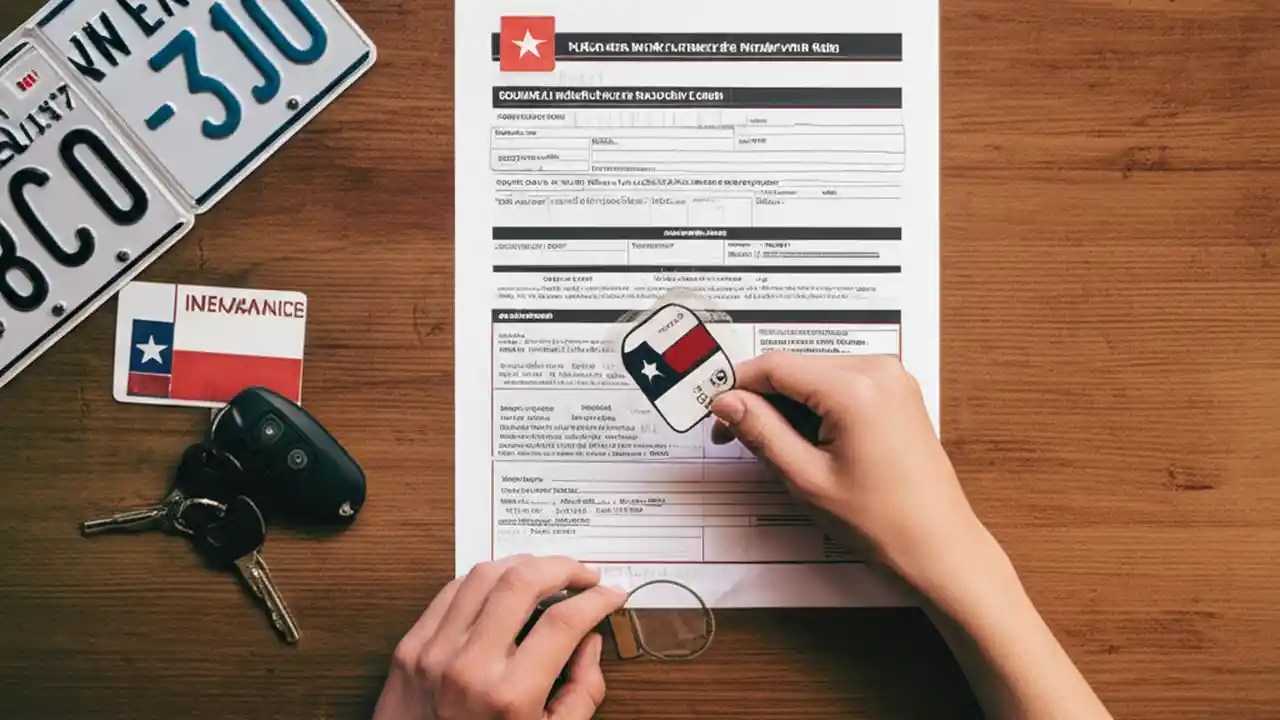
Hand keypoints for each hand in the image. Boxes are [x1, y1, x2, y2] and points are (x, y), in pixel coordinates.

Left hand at [373, 555, 625, 719]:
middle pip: (522, 582)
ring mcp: (433, 653)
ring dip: (523, 564)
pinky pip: (450, 592)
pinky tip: (502, 586)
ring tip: (546, 573)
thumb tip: (590, 640)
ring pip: (483, 575)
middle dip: (562, 567)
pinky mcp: (409, 648)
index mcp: (510, 696)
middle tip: (583, 575)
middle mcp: (469, 667)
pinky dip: (483, 579)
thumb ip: (582, 692)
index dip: (596, 600)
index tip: (611, 594)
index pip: (563, 623)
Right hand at [709, 352, 982, 597]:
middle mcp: (877, 370)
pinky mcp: (895, 393)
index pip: (776, 366)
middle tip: (734, 436)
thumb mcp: (806, 478)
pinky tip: (807, 443)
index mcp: (855, 387)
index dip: (738, 386)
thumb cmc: (883, 521)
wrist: (939, 546)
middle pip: (795, 368)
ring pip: (815, 377)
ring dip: (787, 406)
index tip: (715, 412)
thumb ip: (762, 432)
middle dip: (761, 399)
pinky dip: (815, 408)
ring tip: (775, 450)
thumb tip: (727, 402)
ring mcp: (891, 379)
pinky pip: (839, 386)